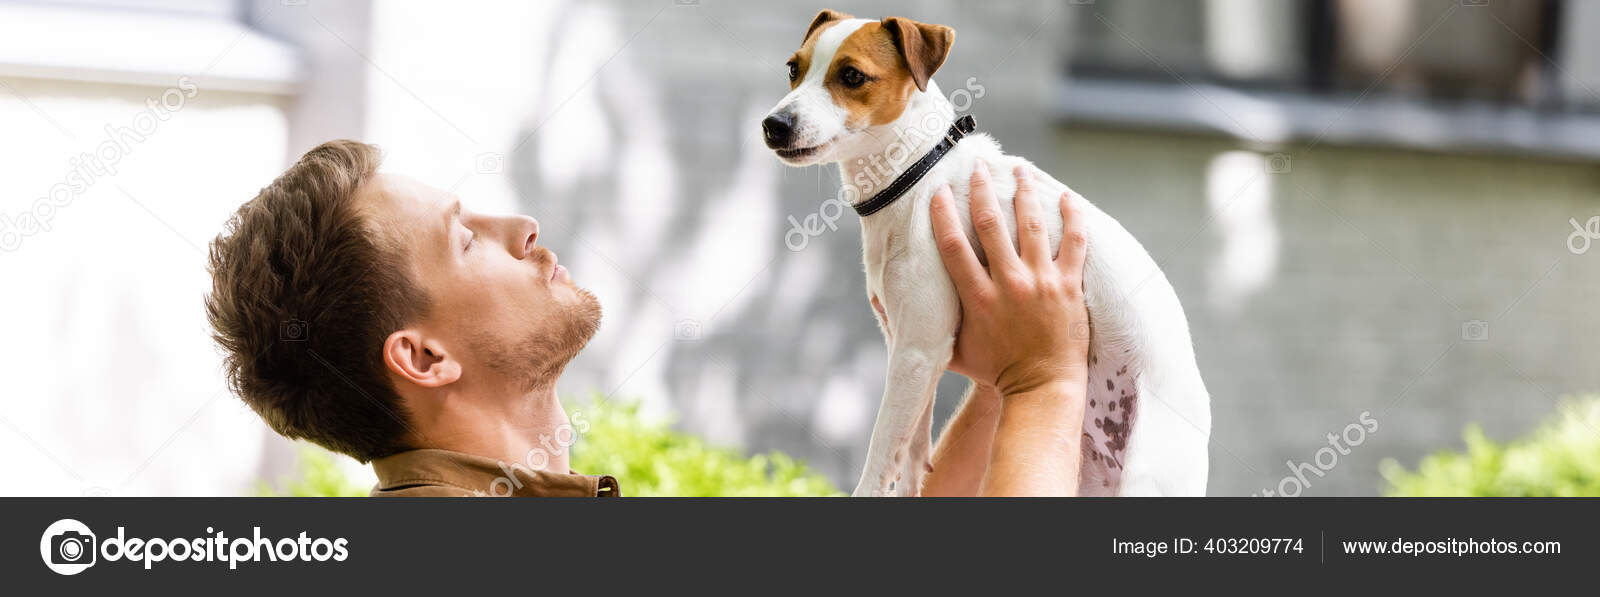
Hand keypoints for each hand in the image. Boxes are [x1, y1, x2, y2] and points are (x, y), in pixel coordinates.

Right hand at [932, 161, 1089, 396]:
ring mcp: (1041, 282)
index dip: (943, 214)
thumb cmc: (996, 373)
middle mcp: (1009, 284)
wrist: (1043, 388)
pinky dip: (1071, 217)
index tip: (938, 190)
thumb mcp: (953, 354)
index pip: (954, 246)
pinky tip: (1066, 196)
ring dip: (1024, 192)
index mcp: (977, 298)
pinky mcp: (1068, 286)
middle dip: (982, 190)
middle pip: (992, 225)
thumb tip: (894, 322)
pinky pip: (1074, 242)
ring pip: (1032, 225)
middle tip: (978, 166)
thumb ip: (930, 332)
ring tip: (1019, 168)